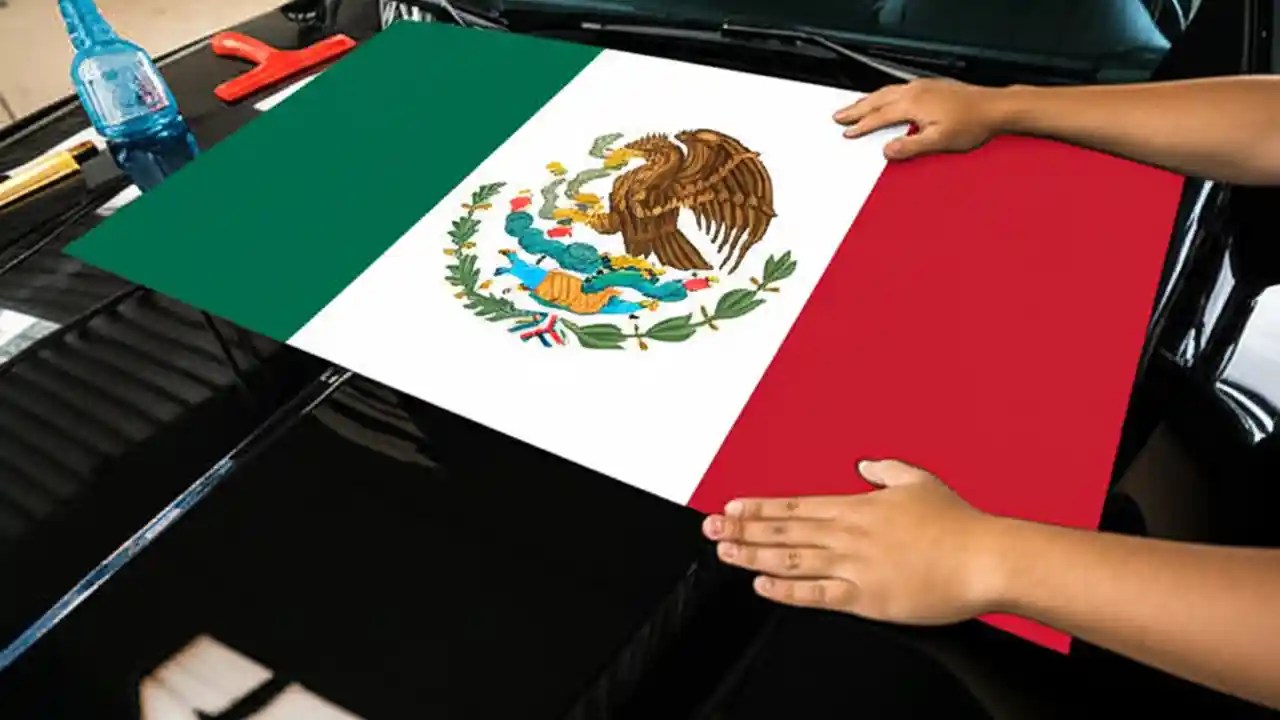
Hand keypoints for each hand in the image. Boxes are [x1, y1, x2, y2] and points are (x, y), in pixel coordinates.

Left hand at [701, 459, 1007, 624]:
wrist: (985, 558)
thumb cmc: (958, 523)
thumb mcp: (918, 481)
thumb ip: (886, 470)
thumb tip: (864, 464)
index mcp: (857, 507)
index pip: (795, 506)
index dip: (759, 508)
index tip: (730, 508)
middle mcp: (848, 535)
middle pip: (783, 531)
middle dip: (742, 530)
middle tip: (710, 530)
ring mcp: (854, 567)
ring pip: (791, 560)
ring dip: (753, 557)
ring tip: (725, 553)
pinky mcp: (866, 598)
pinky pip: (816, 595)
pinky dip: (786, 591)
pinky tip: (762, 587)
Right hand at [834, 78, 1008, 160]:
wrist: (995, 108)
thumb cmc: (972, 123)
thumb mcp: (939, 142)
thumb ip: (910, 147)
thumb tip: (887, 151)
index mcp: (913, 104)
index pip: (879, 117)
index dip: (861, 126)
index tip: (847, 132)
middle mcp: (916, 91)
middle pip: (877, 99)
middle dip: (856, 108)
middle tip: (839, 115)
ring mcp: (924, 86)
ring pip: (887, 91)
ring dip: (868, 99)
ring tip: (856, 106)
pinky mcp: (933, 86)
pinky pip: (899, 88)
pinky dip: (885, 94)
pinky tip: (887, 98)